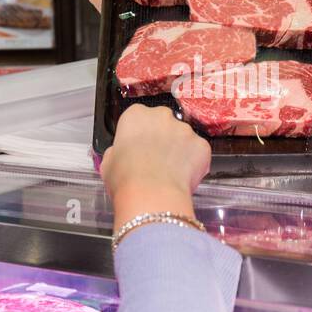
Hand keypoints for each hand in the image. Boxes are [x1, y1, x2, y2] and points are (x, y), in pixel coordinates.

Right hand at [100, 104, 210, 226]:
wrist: (152, 196)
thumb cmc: (125, 179)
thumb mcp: (108, 162)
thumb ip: (118, 151)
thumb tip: (122, 155)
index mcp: (136, 115)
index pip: (139, 118)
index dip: (140, 135)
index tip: (139, 149)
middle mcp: (162, 116)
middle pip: (164, 123)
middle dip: (163, 138)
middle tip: (157, 160)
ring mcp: (185, 129)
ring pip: (184, 138)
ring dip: (180, 151)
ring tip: (171, 173)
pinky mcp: (202, 145)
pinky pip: (199, 153)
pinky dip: (195, 163)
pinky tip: (184, 178)